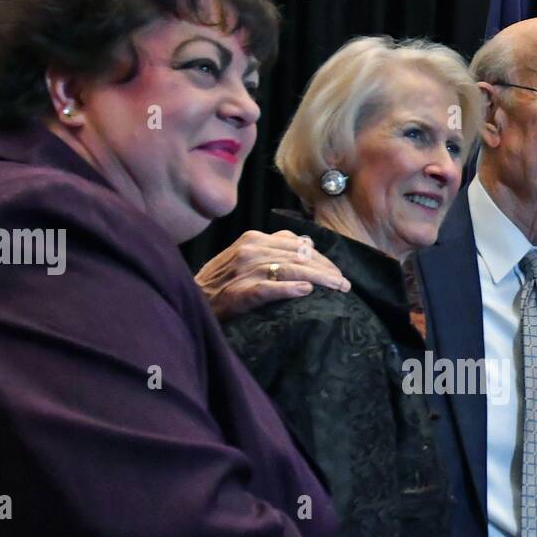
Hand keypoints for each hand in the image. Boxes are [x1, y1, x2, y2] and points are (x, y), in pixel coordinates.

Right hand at [196, 228, 350, 321]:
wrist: (191, 298)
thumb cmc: (222, 280)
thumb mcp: (245, 255)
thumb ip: (272, 249)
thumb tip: (307, 247)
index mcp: (254, 238)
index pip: (298, 245)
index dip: (322, 259)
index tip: (338, 273)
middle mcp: (251, 249)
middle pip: (300, 257)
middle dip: (327, 270)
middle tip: (345, 284)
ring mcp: (245, 270)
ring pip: (291, 270)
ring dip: (319, 279)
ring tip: (339, 288)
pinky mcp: (239, 292)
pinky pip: (268, 288)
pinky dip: (288, 289)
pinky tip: (306, 291)